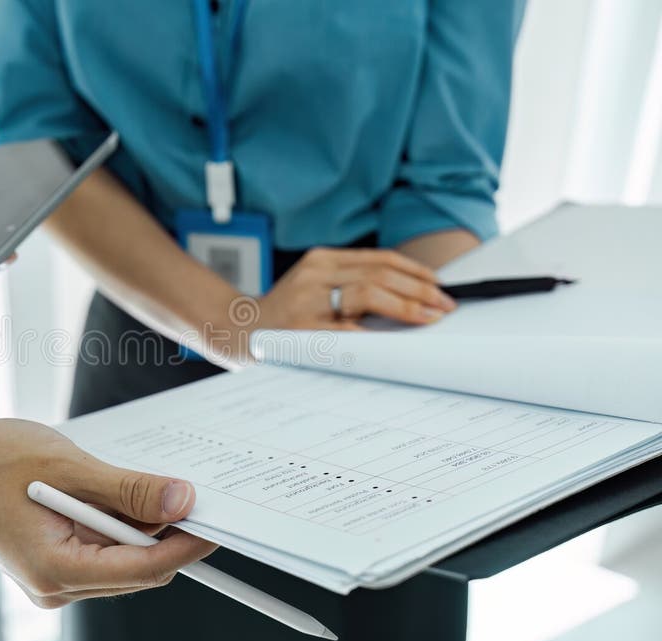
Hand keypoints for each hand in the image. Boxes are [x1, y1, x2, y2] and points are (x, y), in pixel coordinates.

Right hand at [0, 419, 216, 607]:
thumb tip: (181, 500)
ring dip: (144, 527)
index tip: (218, 521)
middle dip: (170, 535)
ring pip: (123, 560)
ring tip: (155, 487)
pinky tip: (122, 495)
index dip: (188, 545)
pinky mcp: (53, 561)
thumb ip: (128, 489)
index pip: (145, 568)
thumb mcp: (68, 466)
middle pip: (138, 569)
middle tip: (196, 495)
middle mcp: (56, 585)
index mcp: (56, 570)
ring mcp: (54, 577)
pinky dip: (120, 525)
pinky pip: (103, 549)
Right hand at [256, 248, 456, 329]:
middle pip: (380, 273)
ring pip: (369, 292)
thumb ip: (350, 287)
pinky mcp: (302, 328)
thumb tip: (410, 297)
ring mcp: (307, 299)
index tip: (440, 287)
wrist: (237, 332)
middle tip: (445, 305)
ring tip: (430, 317)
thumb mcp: (314, 289)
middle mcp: (314, 273)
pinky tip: (396, 339)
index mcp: (321, 260)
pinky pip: (349, 329)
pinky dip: (377, 333)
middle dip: (420, 290)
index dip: (416, 272)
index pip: (380, 259)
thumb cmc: (285, 316)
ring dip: (407, 306)